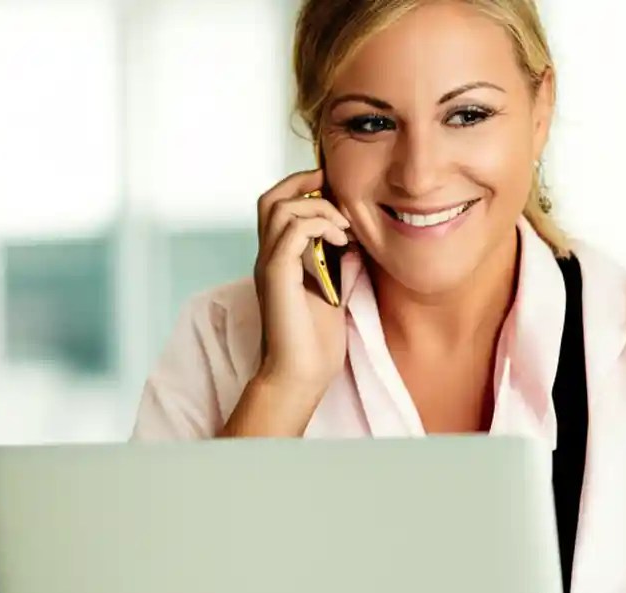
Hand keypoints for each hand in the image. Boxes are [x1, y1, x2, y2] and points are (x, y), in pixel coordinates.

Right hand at [252, 168, 350, 396]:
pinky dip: (319, 226)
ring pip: (280, 208)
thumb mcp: (335, 293)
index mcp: (279, 259)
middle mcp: (268, 257)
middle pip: (271, 197)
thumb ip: (340, 265)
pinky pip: (290, 232)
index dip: (306, 190)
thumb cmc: (315, 342)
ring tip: (346, 228)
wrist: (299, 375)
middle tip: (338, 191)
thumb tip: (357, 241)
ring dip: (319, 208)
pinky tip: (343, 242)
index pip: (280, 206)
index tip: (340, 195)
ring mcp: (269, 265)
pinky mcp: (276, 276)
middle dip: (304, 183)